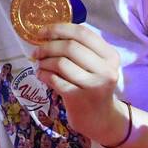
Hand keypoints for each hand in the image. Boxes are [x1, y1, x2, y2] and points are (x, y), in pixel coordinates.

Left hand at [30, 23, 127, 147]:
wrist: (100, 118)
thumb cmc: (94, 85)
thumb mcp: (96, 65)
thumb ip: (82, 48)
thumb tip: (51, 32)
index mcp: (110, 56)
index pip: (83, 33)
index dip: (59, 29)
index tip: (42, 31)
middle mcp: (105, 70)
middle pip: (70, 47)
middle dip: (48, 46)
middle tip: (36, 51)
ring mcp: (93, 85)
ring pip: (61, 63)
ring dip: (44, 61)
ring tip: (40, 64)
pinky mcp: (78, 98)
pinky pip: (54, 80)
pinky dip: (43, 74)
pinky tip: (41, 75)